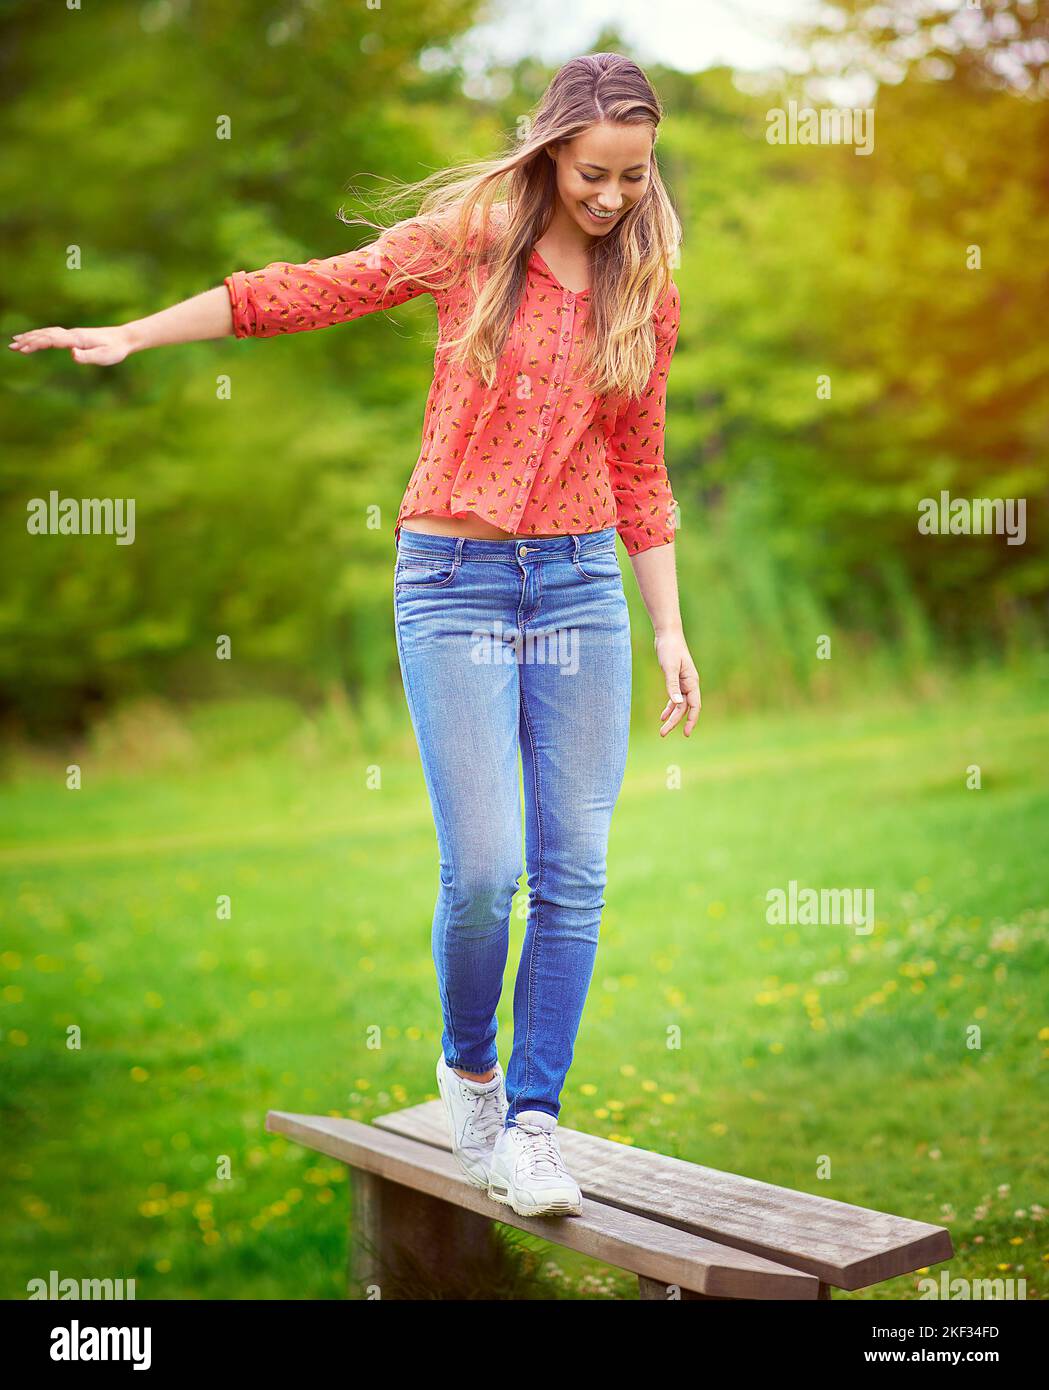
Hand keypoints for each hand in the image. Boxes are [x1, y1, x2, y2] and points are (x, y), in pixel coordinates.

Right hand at [8, 324, 134, 365]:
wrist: (124, 338)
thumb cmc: (115, 349)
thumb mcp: (105, 356)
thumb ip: (88, 357)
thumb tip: (72, 354)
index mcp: (76, 339)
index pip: (51, 340)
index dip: (36, 344)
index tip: (22, 349)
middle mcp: (72, 334)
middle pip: (45, 335)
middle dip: (28, 340)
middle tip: (11, 346)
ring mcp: (72, 334)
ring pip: (47, 333)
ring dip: (31, 336)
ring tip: (16, 341)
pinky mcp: (74, 336)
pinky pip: (53, 334)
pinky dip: (41, 335)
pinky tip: (35, 338)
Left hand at [654, 628, 700, 736]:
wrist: (668, 634)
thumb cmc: (670, 649)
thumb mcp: (670, 667)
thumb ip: (672, 685)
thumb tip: (676, 704)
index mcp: (692, 682)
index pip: (694, 706)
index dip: (691, 720)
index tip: (686, 733)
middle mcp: (689, 684)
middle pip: (684, 708)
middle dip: (675, 722)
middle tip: (662, 733)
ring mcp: (683, 683)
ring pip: (679, 705)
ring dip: (671, 717)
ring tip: (662, 729)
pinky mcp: (675, 680)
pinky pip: (674, 698)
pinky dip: (669, 707)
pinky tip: (662, 716)